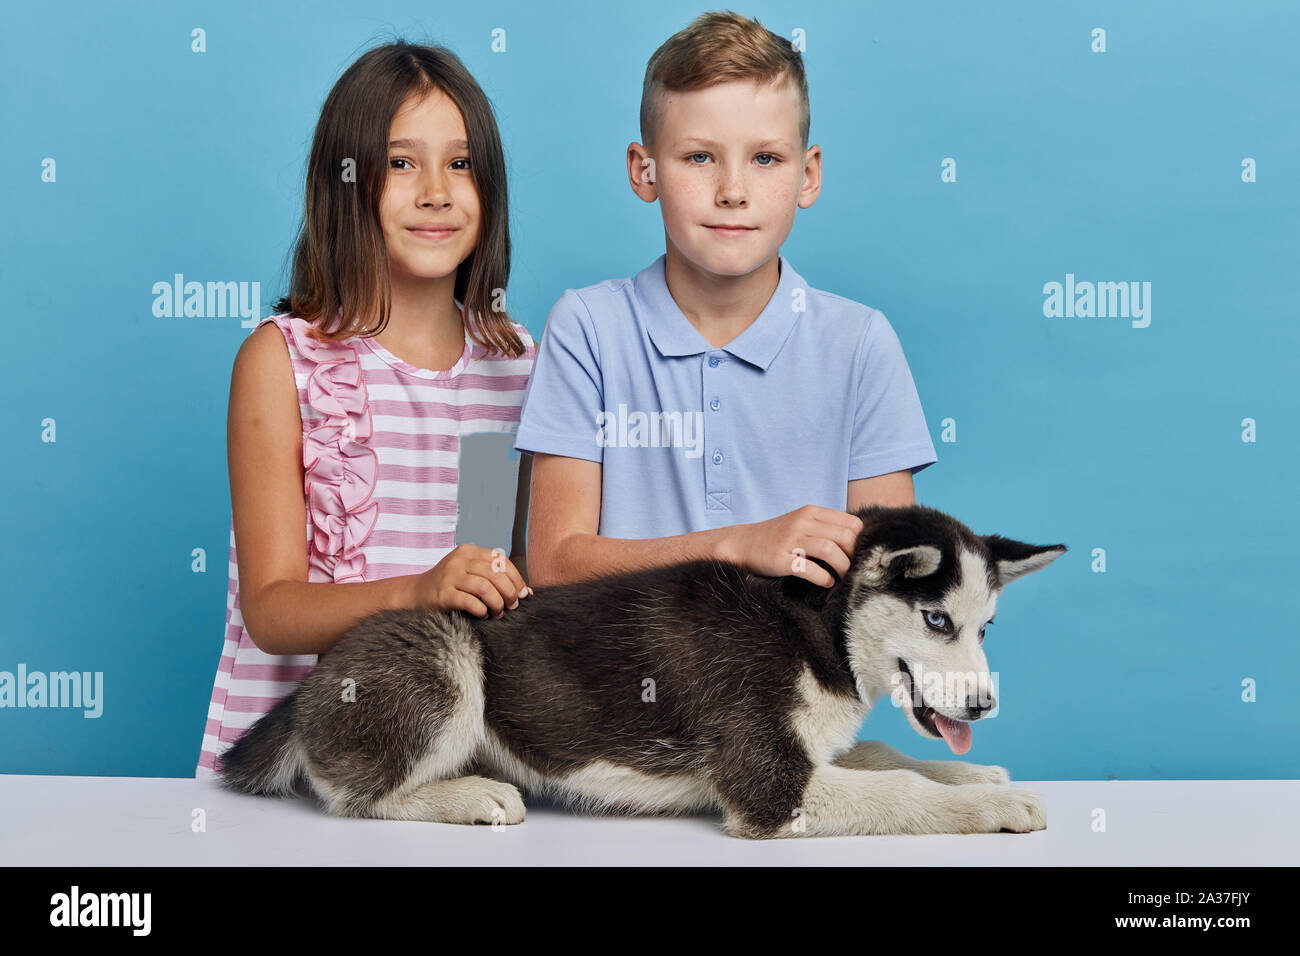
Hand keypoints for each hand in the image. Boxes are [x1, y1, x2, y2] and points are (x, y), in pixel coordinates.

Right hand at [410, 544, 531, 618]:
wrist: (415, 593)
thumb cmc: (450, 585)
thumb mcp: (469, 572)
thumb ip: (493, 577)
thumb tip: (526, 592)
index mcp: (469, 551)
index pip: (500, 560)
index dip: (516, 578)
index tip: (522, 594)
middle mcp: (459, 560)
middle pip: (495, 574)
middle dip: (509, 592)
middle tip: (512, 606)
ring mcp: (449, 576)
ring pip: (485, 588)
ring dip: (497, 604)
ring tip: (497, 613)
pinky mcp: (443, 594)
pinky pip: (470, 602)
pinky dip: (482, 610)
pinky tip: (483, 615)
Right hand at [717, 505, 863, 587]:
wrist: (742, 543)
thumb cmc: (777, 536)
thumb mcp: (801, 522)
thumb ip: (825, 527)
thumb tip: (857, 542)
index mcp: (810, 512)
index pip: (851, 523)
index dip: (860, 541)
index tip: (857, 555)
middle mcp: (802, 523)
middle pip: (844, 537)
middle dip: (854, 556)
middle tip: (852, 569)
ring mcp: (790, 540)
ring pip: (830, 551)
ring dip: (842, 568)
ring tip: (841, 577)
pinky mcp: (780, 559)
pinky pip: (810, 569)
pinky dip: (824, 578)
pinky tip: (826, 582)